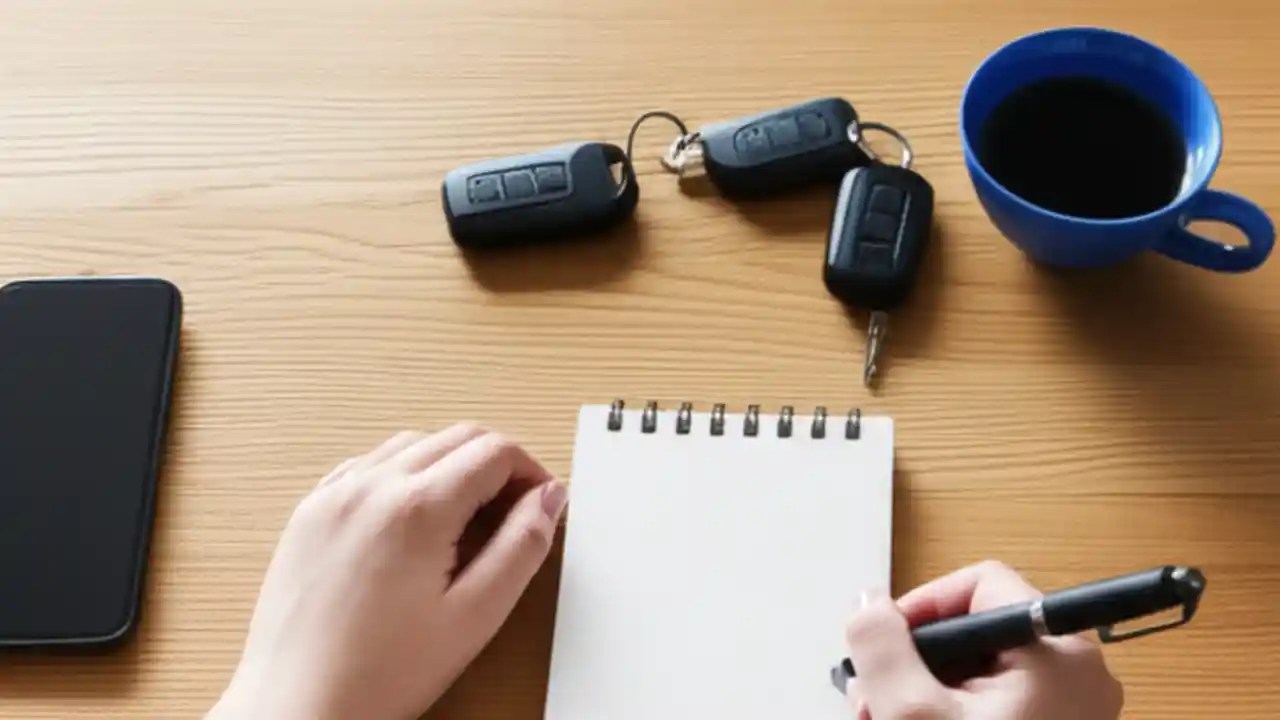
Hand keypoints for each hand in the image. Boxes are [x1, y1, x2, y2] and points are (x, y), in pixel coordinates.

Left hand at [208, 425, 567, 719]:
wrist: (297, 708)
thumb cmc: (380, 674)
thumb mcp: (475, 615)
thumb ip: (522, 546)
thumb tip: (550, 497)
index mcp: (416, 508)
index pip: (494, 452)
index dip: (532, 471)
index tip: (543, 503)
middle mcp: (370, 485)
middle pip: (456, 437)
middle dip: (497, 463)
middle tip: (514, 511)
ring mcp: (333, 495)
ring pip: (412, 444)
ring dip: (451, 464)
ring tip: (466, 520)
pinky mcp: (309, 512)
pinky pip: (368, 465)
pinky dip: (403, 475)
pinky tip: (413, 520)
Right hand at [843, 561, 1123, 719]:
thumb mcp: (912, 716)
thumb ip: (882, 647)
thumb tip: (868, 603)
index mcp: (1057, 655)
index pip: (980, 585)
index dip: (921, 607)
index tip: (881, 642)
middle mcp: (1075, 677)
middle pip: (975, 632)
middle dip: (910, 662)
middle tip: (874, 701)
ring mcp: (1067, 713)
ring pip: (977, 673)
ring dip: (920, 693)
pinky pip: (992, 707)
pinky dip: (947, 716)